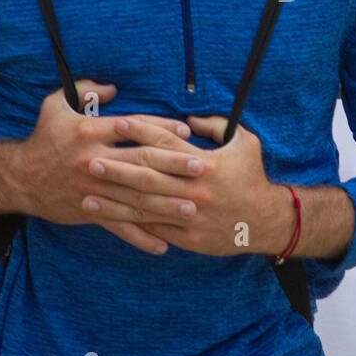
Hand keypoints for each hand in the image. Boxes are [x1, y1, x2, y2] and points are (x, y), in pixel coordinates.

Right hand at [13, 81, 199, 252]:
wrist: (18, 177)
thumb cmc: (43, 137)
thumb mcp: (56, 105)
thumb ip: (85, 89)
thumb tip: (114, 86)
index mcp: (90, 132)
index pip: (133, 128)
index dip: (161, 128)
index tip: (186, 132)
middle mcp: (94, 160)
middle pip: (141, 162)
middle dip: (174, 165)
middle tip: (201, 168)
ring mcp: (93, 189)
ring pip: (135, 197)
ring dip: (166, 204)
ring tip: (192, 209)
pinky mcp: (89, 211)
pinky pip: (119, 226)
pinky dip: (141, 237)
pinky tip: (163, 246)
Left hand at [83, 112, 293, 256]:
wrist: (267, 222)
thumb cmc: (253, 176)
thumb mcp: (244, 142)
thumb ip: (216, 126)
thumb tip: (188, 117)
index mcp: (206, 163)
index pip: (166, 143)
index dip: (140, 131)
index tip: (116, 124)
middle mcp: (196, 189)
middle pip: (148, 176)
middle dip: (117, 169)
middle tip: (89, 161)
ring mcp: (190, 216)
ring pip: (145, 207)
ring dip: (114, 201)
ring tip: (88, 194)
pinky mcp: (188, 238)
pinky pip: (155, 230)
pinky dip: (131, 225)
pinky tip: (110, 219)